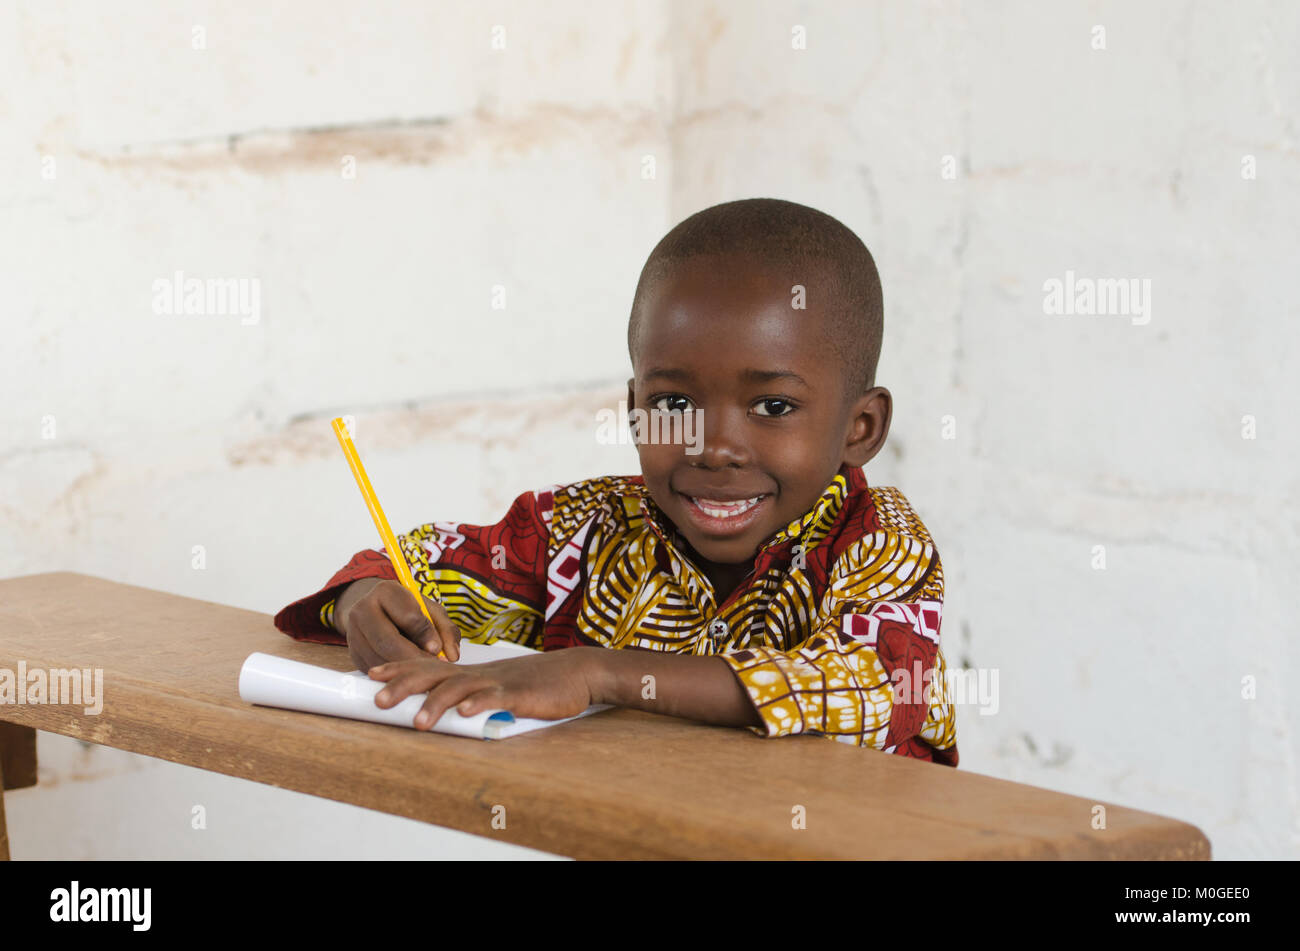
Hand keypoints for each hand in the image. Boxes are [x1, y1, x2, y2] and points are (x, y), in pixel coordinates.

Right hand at [338, 579, 461, 669]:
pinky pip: (374, 670)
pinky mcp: (353, 653)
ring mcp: (354, 633)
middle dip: (414, 658)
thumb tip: (452, 655)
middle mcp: (363, 609)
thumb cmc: (408, 610)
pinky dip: (393, 676)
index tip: (438, 649)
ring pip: (380, 659)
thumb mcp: (430, 611)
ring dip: (404, 670)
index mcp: (386, 591)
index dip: (425, 635)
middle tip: (433, 668)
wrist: (376, 611)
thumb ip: (445, 629)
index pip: (408, 616)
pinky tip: (408, 676)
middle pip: (389, 641)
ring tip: (424, 673)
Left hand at [368, 648, 598, 728]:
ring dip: (436, 703)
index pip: (427, 667)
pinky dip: (479, 705)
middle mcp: (479, 674)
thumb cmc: (536, 684)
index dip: (399, 669)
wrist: (576, 672)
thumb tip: (447, 713)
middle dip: (403, 686)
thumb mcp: (498, 688)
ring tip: (417, 722)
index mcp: (471, 673)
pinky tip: (465, 714)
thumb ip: (473, 696)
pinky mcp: (520, 694)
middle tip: (378, 700)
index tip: (370, 675)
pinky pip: (496, 699)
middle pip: (434, 675)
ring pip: (460, 689)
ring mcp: (498, 683)